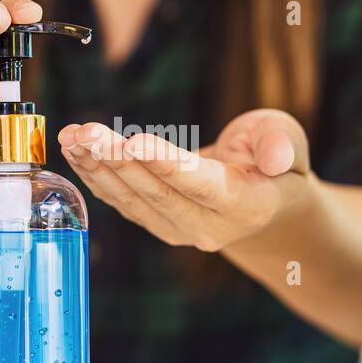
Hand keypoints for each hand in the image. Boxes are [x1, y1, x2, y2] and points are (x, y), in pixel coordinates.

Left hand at [57, 109, 313, 251]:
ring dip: (97, 166)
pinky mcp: (154, 223)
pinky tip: (74, 147)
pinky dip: (94, 173)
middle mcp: (207, 228)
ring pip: (131, 199)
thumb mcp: (288, 141)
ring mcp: (177, 230)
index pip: (199, 184)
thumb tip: (277, 157)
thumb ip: (281, 145)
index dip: (165, 164)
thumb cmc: (275, 163)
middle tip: (89, 132)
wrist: (262, 204)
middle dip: (118, 160)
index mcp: (244, 205)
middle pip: (156, 193)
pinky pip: (120, 200)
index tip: (134, 142)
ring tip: (73, 135)